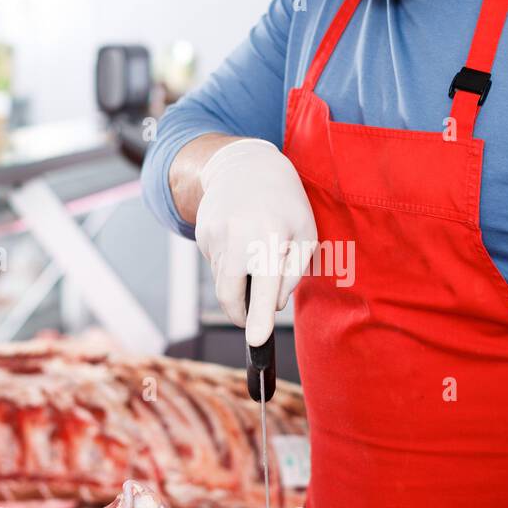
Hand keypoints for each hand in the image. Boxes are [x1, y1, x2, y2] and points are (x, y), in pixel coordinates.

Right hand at [195, 138, 316, 346]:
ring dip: (238, 279)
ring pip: (223, 280)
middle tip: (249, 318)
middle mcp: (239, 235)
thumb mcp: (306, 234)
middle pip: (230, 293)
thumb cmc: (285, 204)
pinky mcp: (201, 234)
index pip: (264, 285)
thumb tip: (272, 304)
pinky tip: (238, 238)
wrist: (245, 165)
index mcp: (273, 236)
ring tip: (253, 248)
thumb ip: (293, 273)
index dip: (259, 316)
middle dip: (239, 313)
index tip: (256, 341)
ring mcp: (215, 234)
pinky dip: (228, 262)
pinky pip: (215, 263)